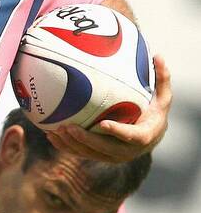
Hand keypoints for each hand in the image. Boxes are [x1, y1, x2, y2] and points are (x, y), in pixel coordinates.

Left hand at [46, 55, 170, 162]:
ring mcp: (112, 157)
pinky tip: (50, 135)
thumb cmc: (155, 113)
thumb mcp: (163, 98)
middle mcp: (127, 151)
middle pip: (104, 148)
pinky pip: (80, 153)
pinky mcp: (100, 157)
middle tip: (68, 126)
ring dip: (71, 144)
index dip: (117, 131)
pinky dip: (65, 146)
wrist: (150, 138)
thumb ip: (162, 79)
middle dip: (85, 139)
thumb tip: (159, 55)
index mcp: (144, 136)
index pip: (130, 136)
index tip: (103, 123)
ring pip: (89, 153)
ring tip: (55, 130)